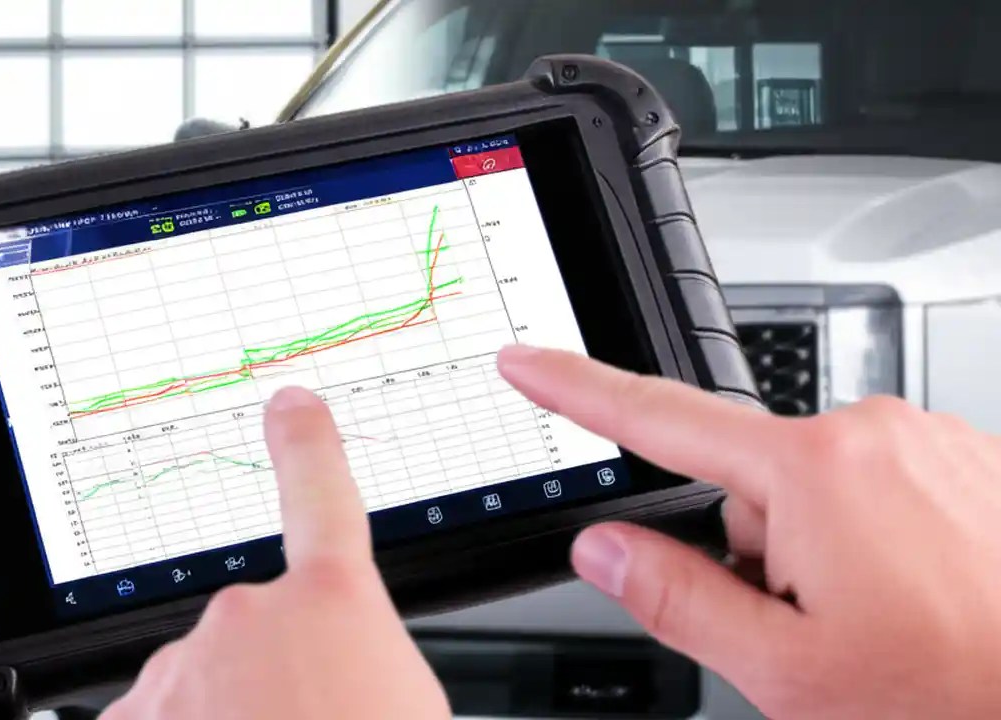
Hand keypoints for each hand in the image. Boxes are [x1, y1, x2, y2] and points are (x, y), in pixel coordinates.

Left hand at [100, 387, 450, 719]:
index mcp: (335, 606)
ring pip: (200, 685)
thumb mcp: (410, 706)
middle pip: (255, 632)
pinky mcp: (129, 719)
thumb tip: (343, 672)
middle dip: (272, 680)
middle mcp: (247, 620)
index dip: (309, 447)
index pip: (324, 498)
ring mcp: (179, 672)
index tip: (292, 406)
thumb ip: (367, 664)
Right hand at [498, 345, 1000, 718]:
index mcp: (813, 472)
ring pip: (814, 489)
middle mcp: (872, 432)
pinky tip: (917, 594)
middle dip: (757, 549)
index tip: (529, 362)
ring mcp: (927, 438)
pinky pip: (875, 483)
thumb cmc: (960, 691)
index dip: (576, 388)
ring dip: (820, 549)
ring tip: (881, 616)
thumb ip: (676, 598)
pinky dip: (874, 537)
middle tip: (814, 621)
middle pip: (747, 480)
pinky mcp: (964, 454)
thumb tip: (604, 548)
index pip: (659, 418)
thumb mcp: (787, 669)